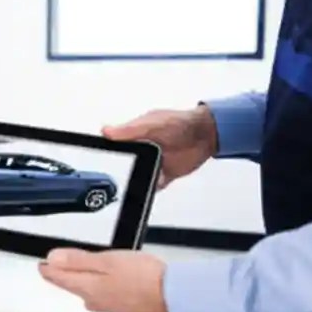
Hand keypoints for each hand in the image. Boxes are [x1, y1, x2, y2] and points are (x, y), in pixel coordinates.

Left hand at [39, 249, 170, 311]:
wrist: (173, 296)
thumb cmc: (143, 278)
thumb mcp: (106, 261)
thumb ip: (77, 260)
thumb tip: (52, 259)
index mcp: (86, 288)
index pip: (56, 278)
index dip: (47, 267)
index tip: (41, 262)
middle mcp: (93, 301)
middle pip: (70, 284)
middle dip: (63, 272)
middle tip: (55, 262)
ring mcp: (107, 306)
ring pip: (87, 288)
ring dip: (82, 277)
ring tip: (82, 264)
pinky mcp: (120, 308)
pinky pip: (102, 293)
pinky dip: (100, 283)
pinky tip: (110, 276)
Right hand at [103, 105, 218, 189]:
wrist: (207, 135)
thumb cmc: (182, 123)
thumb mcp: (152, 124)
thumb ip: (129, 130)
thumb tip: (106, 131)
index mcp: (134, 135)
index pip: (114, 144)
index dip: (107, 152)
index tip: (104, 157)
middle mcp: (142, 149)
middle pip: (124, 163)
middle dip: (122, 170)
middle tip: (123, 172)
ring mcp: (152, 162)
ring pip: (137, 176)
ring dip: (137, 180)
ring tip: (140, 178)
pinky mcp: (163, 174)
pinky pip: (152, 185)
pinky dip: (151, 188)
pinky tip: (152, 184)